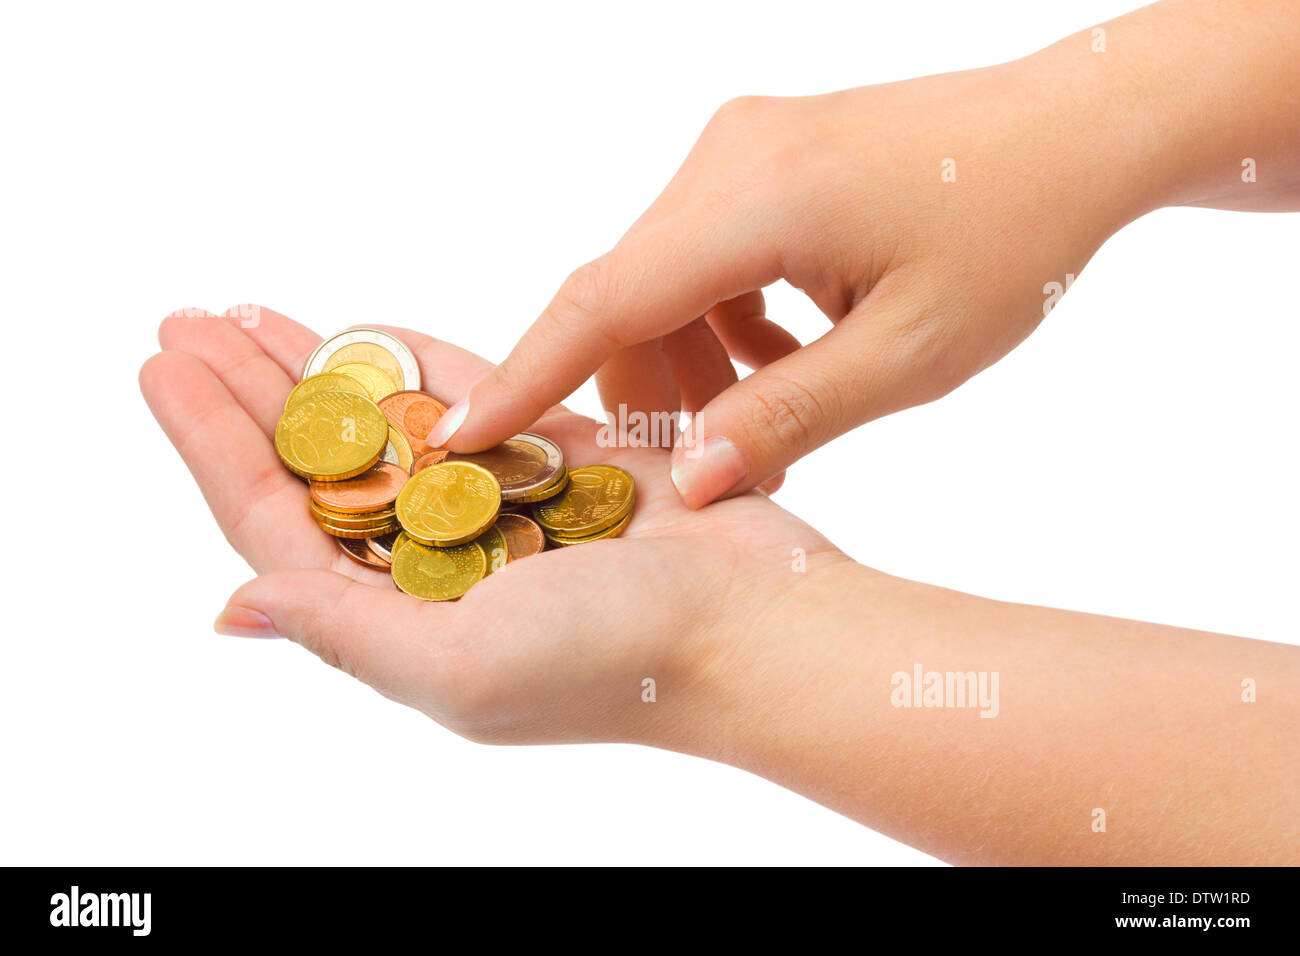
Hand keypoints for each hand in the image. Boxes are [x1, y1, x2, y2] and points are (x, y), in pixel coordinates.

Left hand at [139, 305, 846, 744]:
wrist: (757, 623)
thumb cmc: (616, 661)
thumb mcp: (460, 668)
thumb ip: (347, 631)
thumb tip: (236, 605)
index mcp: (402, 617)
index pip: (280, 522)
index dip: (215, 446)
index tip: (162, 367)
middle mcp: (438, 563)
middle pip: (319, 463)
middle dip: (250, 393)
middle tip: (187, 320)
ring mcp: (497, 507)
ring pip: (384, 424)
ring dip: (319, 369)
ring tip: (251, 313)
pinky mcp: (556, 461)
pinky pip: (470, 402)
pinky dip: (415, 365)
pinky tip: (363, 332)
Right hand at [426, 0, 1299, 508]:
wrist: (1075, 129)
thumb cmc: (1014, 235)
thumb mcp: (912, 355)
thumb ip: (790, 417)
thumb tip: (696, 481)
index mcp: (758, 199)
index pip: (605, 300)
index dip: (529, 374)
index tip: (457, 434)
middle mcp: (726, 157)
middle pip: (627, 297)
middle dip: (649, 390)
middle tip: (716, 457)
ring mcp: (738, 146)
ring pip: (660, 280)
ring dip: (692, 358)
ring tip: (777, 402)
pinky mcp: (756, 153)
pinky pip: (698, 253)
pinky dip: (720, 318)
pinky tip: (790, 347)